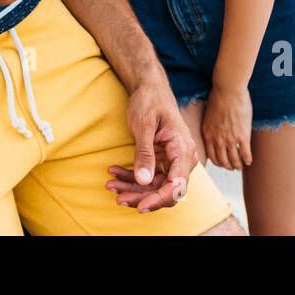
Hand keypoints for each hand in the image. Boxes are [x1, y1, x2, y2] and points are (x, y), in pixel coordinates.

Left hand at [105, 79, 196, 213]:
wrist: (150, 88)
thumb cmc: (149, 101)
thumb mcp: (143, 125)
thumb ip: (144, 153)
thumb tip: (143, 181)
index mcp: (183, 150)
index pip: (176, 186)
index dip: (158, 199)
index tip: (139, 206)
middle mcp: (183, 158)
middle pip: (166, 190)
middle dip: (141, 196)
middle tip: (116, 194)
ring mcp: (173, 161)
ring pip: (155, 186)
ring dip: (133, 188)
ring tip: (110, 185)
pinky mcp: (163, 160)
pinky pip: (149, 177)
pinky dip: (131, 177)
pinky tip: (114, 173)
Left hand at [203, 84, 253, 169]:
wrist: (228, 89)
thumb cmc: (219, 97)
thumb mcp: (209, 115)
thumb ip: (212, 127)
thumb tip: (216, 132)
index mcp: (207, 134)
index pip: (211, 156)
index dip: (218, 162)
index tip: (222, 163)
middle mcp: (217, 139)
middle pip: (222, 161)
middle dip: (228, 166)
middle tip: (233, 167)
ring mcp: (230, 139)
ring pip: (234, 160)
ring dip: (238, 165)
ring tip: (241, 165)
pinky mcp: (243, 136)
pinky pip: (245, 154)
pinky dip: (248, 160)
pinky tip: (249, 160)